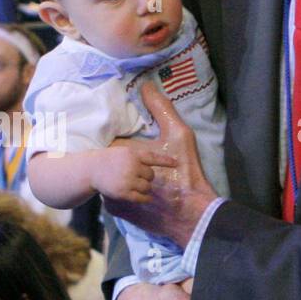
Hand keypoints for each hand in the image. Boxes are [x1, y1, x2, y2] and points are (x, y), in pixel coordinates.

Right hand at [92, 142, 177, 202]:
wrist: (91, 170)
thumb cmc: (110, 160)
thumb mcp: (124, 152)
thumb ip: (138, 157)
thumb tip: (155, 164)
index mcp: (132, 155)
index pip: (152, 158)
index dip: (165, 161)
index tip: (176, 163)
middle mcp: (131, 167)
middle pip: (151, 175)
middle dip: (147, 177)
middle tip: (136, 177)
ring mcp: (127, 180)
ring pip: (148, 187)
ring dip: (145, 187)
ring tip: (135, 185)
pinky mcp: (124, 193)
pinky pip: (142, 197)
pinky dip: (145, 198)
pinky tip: (143, 197)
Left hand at [103, 82, 216, 247]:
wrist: (192, 214)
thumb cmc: (186, 174)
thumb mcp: (179, 136)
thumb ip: (162, 109)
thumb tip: (148, 85)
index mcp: (127, 158)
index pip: (110, 144)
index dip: (117, 143)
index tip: (123, 142)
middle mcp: (116, 177)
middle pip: (107, 164)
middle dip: (117, 164)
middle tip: (126, 164)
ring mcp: (116, 197)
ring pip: (108, 183)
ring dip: (116, 181)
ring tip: (129, 179)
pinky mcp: (121, 213)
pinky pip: (113, 200)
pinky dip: (121, 197)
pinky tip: (137, 195)